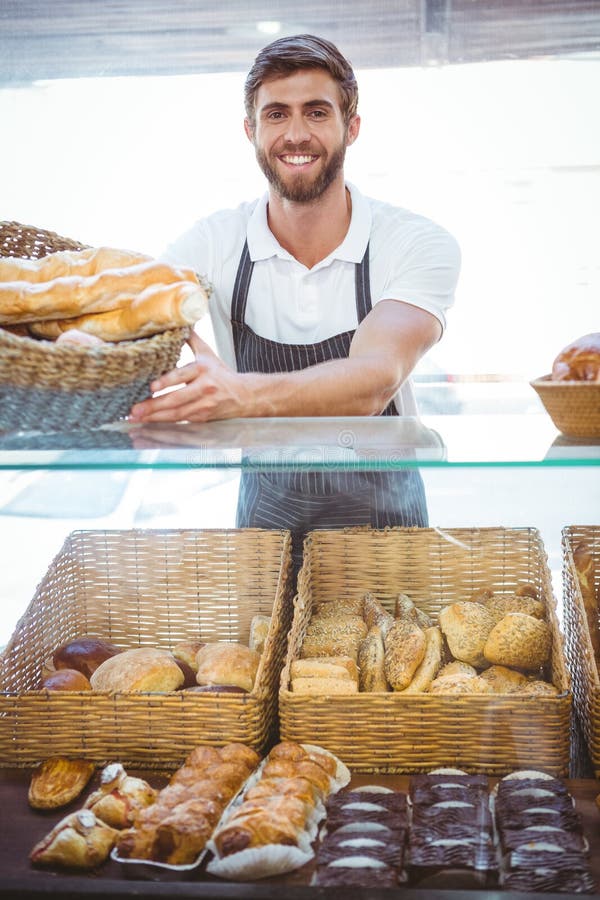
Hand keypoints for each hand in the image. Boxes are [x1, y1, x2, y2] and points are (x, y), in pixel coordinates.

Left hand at [128, 332, 251, 422]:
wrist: (244, 395)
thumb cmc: (222, 373)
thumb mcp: (208, 354)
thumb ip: (191, 340)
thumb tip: (179, 322)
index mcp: (203, 369)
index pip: (182, 375)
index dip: (167, 382)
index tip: (151, 387)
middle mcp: (204, 388)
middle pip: (177, 398)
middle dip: (154, 405)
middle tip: (135, 409)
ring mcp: (204, 405)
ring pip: (177, 413)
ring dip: (155, 417)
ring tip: (137, 418)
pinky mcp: (203, 417)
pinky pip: (181, 420)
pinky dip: (164, 423)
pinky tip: (149, 422)